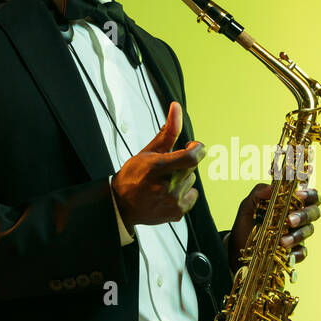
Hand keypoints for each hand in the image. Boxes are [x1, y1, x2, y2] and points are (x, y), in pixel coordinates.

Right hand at [112, 102, 205, 227]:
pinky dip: (184, 194)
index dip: (198, 148)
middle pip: (191, 167)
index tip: (193, 146)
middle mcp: (166, 186)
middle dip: (183, 164)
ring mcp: (172, 201)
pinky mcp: (176, 212)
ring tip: (164, 183)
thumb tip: (176, 108)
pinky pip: (193, 196)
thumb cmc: (133, 175)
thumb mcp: (148, 151)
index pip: (192, 157)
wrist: (122, 204)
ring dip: (182, 179)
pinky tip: (168, 194)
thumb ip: (168, 131)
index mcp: (158, 167)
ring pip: (191, 181)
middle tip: (167, 167)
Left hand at [229, 183, 320, 270]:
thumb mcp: (247, 207)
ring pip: (309, 231)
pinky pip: (302, 252)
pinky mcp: (294, 252)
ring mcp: (297, 235)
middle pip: (314, 212)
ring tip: (283, 241)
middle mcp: (298, 217)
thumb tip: (272, 187)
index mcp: (290, 203)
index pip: (309, 195)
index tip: (298, 195)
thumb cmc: (246, 224)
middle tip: (290, 220)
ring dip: (298, 235)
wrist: (237, 249)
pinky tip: (287, 255)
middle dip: (304, 215)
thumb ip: (259, 193)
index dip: (309, 193)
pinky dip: (296, 254)